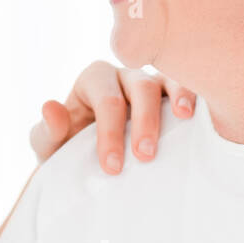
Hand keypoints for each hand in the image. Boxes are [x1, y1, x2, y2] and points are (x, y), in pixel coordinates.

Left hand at [29, 62, 195, 173]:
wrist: (93, 164)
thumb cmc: (70, 150)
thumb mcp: (50, 146)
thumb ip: (47, 130)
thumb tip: (49, 107)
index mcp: (93, 80)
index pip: (105, 100)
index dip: (109, 132)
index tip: (112, 167)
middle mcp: (123, 75)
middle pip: (138, 87)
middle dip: (142, 121)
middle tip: (145, 156)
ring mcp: (150, 82)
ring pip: (164, 81)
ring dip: (174, 101)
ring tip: (183, 120)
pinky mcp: (173, 95)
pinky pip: (186, 86)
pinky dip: (192, 94)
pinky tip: (196, 113)